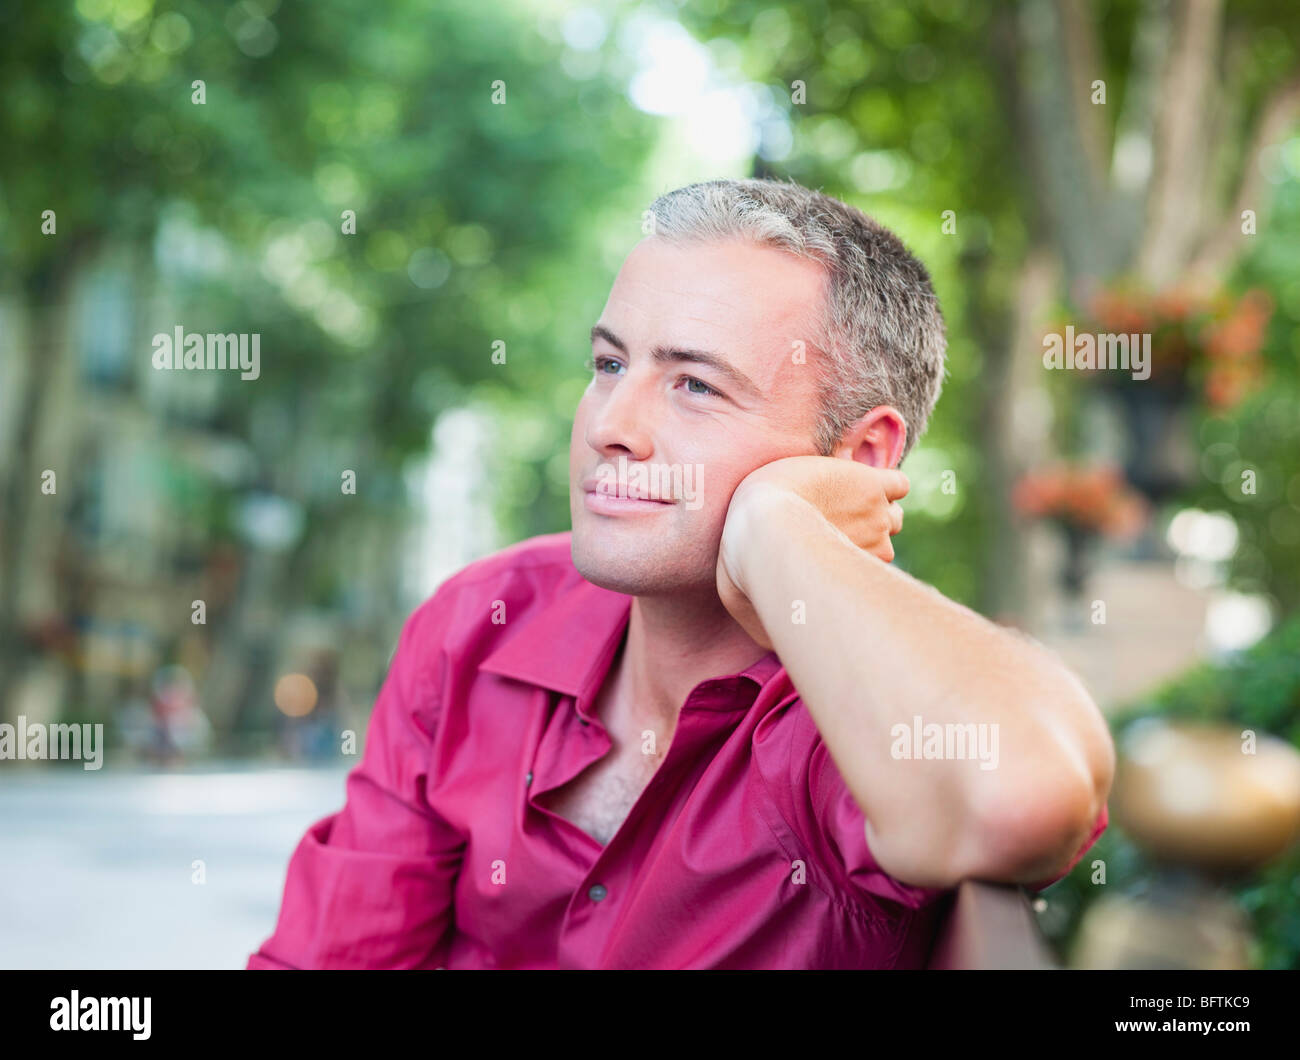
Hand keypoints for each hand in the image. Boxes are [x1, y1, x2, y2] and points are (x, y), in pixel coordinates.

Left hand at [716, 456, 908, 648]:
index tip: (825, 556)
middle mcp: (877, 551)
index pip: (873, 574)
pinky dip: (887, 484)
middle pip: (884, 543)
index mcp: (857, 578)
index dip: (848, 562)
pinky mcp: (873, 485)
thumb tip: (769, 646)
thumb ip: (763, 630)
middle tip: (826, 525)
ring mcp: (878, 517)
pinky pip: (899, 485)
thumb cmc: (750, 570)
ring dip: (872, 510)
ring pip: (892, 515)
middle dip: (862, 535)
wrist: (762, 523)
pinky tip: (863, 483)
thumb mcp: (749, 610)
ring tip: (839, 502)